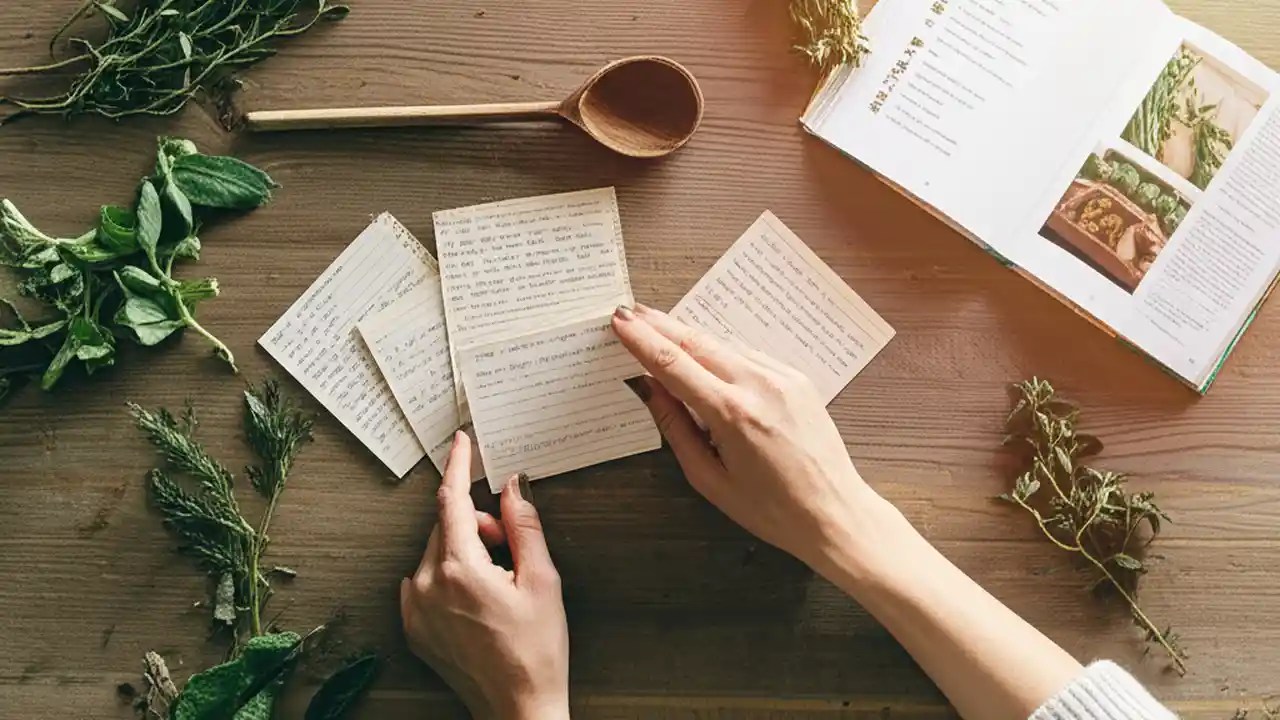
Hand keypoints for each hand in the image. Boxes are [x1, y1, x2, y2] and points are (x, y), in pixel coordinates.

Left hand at [400, 432, 569, 719]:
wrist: (518, 707)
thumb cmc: (536, 650)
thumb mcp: (542, 580)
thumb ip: (524, 525)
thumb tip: (512, 486)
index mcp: (458, 569)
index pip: (452, 500)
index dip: (458, 465)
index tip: (461, 441)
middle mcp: (426, 585)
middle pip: (447, 525)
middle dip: (479, 523)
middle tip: (510, 548)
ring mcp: (414, 608)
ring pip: (436, 552)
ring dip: (465, 551)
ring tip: (498, 583)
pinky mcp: (412, 626)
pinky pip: (426, 579)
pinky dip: (450, 576)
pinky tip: (479, 601)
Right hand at [612, 304, 888, 570]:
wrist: (834, 512)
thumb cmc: (771, 509)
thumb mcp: (709, 479)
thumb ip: (675, 428)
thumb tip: (648, 389)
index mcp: (732, 414)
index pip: (674, 364)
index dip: (642, 340)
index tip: (620, 322)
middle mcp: (758, 385)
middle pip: (697, 342)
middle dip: (660, 324)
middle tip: (630, 311)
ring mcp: (782, 377)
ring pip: (723, 343)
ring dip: (689, 333)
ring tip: (658, 324)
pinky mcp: (797, 378)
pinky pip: (748, 353)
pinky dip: (720, 348)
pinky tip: (703, 348)